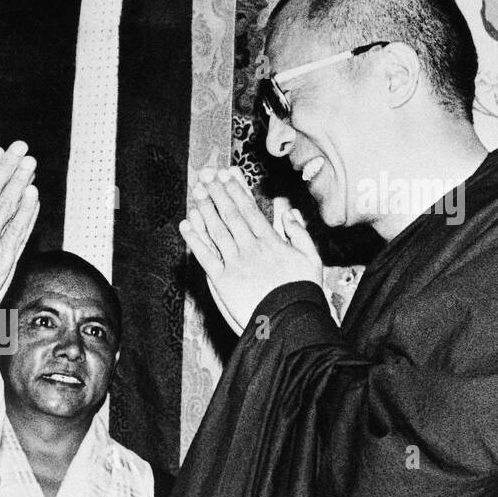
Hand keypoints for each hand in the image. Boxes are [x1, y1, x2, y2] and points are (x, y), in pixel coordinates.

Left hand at [180, 168, 321, 334]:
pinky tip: (186, 224)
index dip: (236, 190)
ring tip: (196, 191)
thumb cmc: (302, 292)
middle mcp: (251, 248)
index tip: (226, 175)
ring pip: (217, 230)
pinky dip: (195, 239)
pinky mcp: (223, 281)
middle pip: (231, 215)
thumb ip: (299, 234)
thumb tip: (289, 213)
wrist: (291, 321)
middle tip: (206, 176)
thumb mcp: (311, 259)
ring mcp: (236, 263)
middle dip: (218, 193)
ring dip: (205, 209)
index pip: (250, 210)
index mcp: (271, 241)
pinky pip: (206, 255)